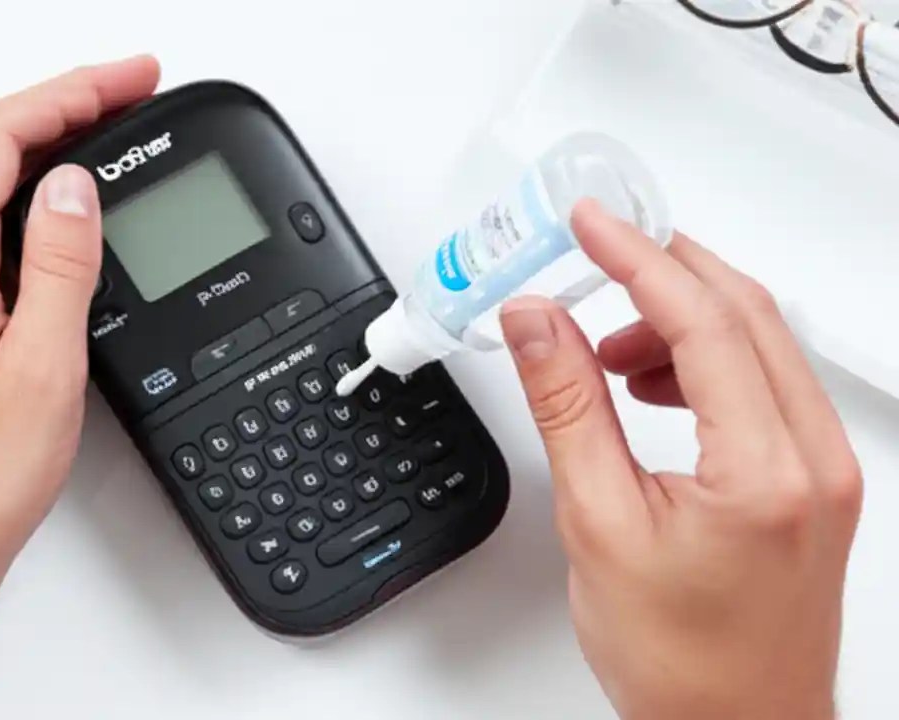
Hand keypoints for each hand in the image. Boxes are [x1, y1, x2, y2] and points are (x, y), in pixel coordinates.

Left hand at [0, 56, 160, 718]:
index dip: (68, 95)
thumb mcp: (41, 367)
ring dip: (40, 145)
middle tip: (131, 92)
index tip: (130, 81)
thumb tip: (73, 187)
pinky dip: (21, 192)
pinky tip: (62, 202)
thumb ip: (58, 265)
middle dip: (60, 105)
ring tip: (109, 130)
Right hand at [499, 200, 861, 719]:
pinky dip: (703, 362)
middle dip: (662, 271)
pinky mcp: (813, 478)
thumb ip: (566, 408)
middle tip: (593, 251)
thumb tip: (538, 323)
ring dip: (680, 322)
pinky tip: (649, 387)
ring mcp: (824, 467)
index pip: (704, 322)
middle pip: (746, 313)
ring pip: (759, 343)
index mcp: (767, 470)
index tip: (590, 223)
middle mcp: (815, 458)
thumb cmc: (679, 658)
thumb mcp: (598, 524)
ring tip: (604, 352)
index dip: (638, 259)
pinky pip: (764, 383)